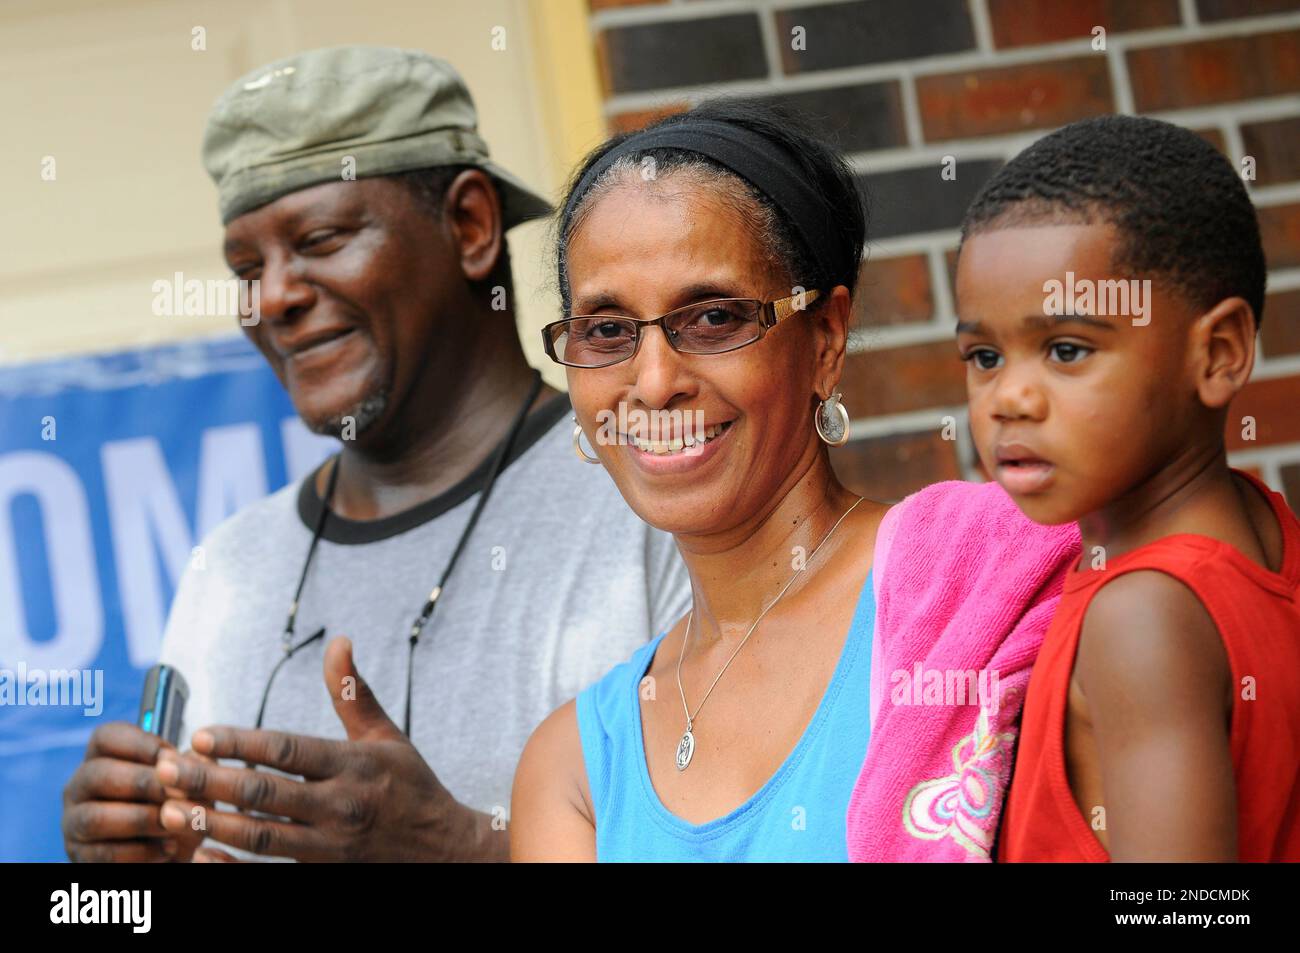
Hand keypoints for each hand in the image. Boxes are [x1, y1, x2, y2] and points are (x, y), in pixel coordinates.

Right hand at [62, 722, 204, 861]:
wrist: (171, 850)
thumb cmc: (180, 807)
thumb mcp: (191, 783)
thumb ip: (194, 767)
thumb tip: (194, 759)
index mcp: (103, 757)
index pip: (106, 737)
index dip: (141, 744)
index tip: (173, 757)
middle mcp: (80, 786)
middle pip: (98, 774)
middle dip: (144, 783)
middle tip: (179, 793)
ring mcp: (74, 822)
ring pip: (95, 817)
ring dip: (141, 819)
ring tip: (175, 823)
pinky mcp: (80, 856)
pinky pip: (103, 854)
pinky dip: (140, 852)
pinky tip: (169, 849)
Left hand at [157, 637, 501, 860]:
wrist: (441, 851)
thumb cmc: (409, 786)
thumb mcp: (387, 736)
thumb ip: (352, 693)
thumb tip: (339, 640)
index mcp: (354, 765)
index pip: (288, 751)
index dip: (241, 743)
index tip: (200, 735)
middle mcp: (341, 806)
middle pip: (265, 794)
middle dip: (210, 781)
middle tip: (165, 769)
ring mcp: (331, 846)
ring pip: (261, 838)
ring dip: (212, 824)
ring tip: (170, 810)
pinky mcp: (322, 874)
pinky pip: (269, 875)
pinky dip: (231, 868)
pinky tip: (199, 855)